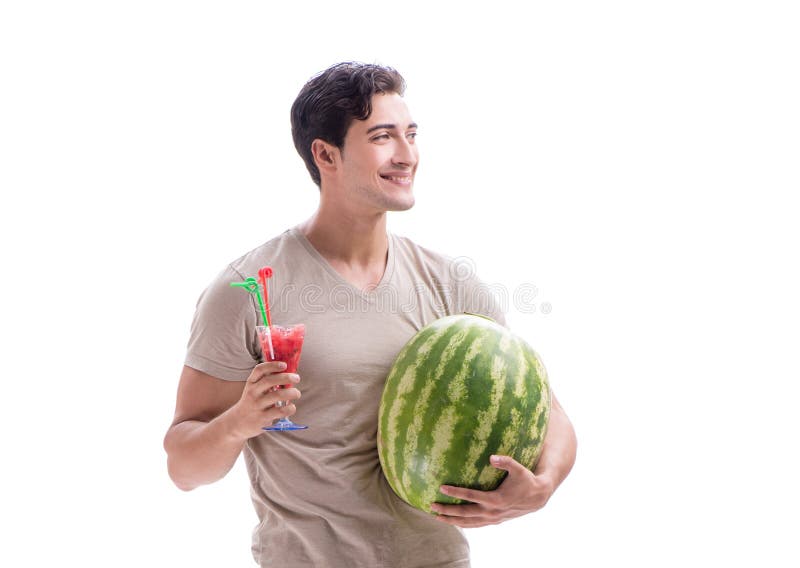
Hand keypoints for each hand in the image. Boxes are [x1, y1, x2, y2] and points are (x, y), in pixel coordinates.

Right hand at [226, 361, 301, 438]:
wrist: (237, 423)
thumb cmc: (251, 403)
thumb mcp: (253, 390)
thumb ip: (266, 382)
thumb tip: (288, 373)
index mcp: (251, 383)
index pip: (259, 370)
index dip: (272, 365)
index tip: (284, 365)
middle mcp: (253, 393)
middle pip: (270, 381)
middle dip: (286, 377)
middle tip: (297, 378)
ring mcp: (257, 405)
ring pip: (277, 395)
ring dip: (291, 393)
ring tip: (297, 393)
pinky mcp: (263, 418)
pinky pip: (280, 411)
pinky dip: (290, 408)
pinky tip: (291, 407)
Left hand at [430, 455, 554, 527]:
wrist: (537, 498)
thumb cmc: (526, 479)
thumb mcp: (518, 468)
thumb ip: (505, 461)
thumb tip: (491, 456)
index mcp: (496, 499)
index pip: (471, 496)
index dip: (456, 493)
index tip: (441, 488)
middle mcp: (492, 511)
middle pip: (465, 513)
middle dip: (448, 510)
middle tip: (432, 505)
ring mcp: (493, 519)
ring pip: (469, 523)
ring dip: (452, 521)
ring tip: (437, 517)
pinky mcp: (494, 521)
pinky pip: (475, 525)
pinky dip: (463, 524)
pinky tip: (453, 522)